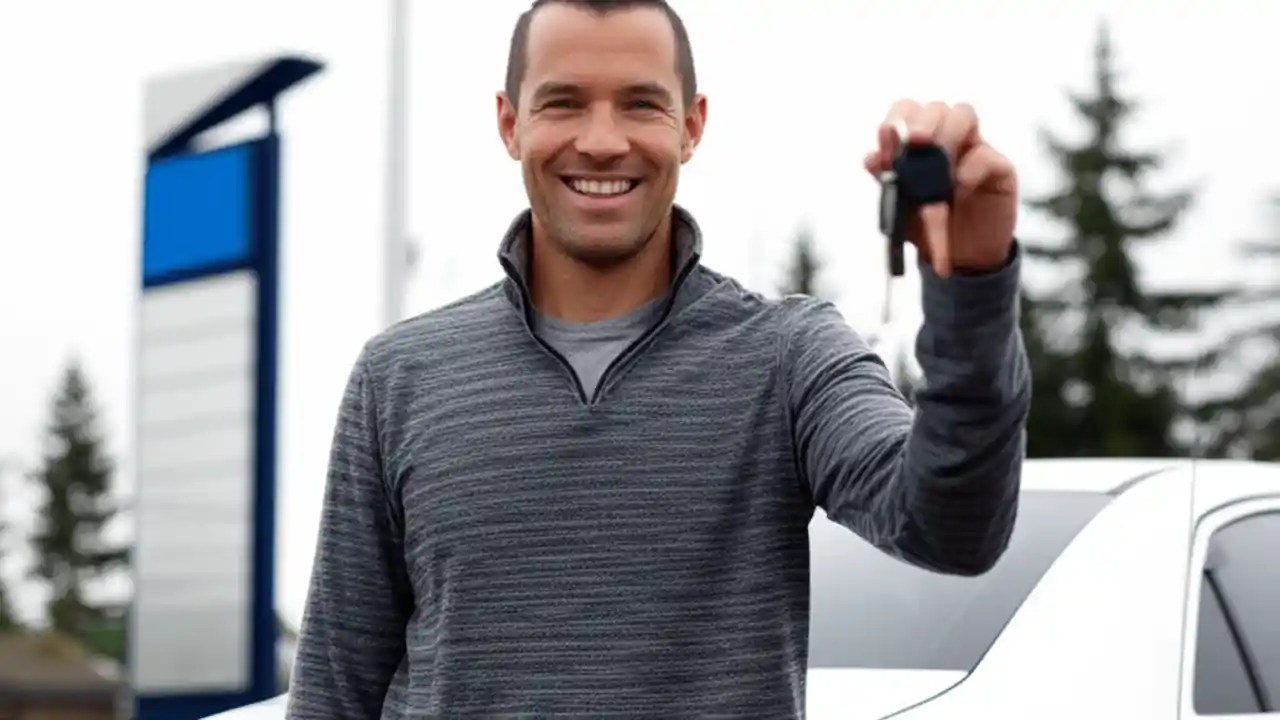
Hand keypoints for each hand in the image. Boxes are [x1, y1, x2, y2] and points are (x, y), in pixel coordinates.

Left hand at [864, 100, 1017, 276]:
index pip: (907, 111)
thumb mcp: (902, 209)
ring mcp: (974, 149)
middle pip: (935, 108)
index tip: (887, 136)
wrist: (963, 257)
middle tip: (916, 142)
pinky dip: (969, 171)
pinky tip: (958, 191)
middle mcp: (946, 140)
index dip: (897, 118)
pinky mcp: (1000, 168)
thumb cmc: (931, 227)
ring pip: (963, 114)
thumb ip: (887, 183)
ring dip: (947, 135)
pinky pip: (986, 155)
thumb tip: (870, 157)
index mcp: (918, 145)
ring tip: (938, 167)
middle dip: (922, 122)